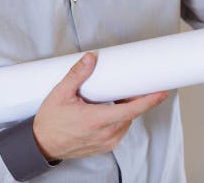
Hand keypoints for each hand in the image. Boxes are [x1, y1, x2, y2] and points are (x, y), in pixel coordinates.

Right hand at [32, 52, 168, 160]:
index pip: (131, 110)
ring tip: (115, 97)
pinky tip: (109, 110)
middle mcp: (105, 134)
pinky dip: (119, 119)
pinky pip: (119, 130)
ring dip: (126, 109)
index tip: (162, 92)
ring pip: (126, 122)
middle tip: (132, 85)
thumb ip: (77, 75)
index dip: (149, 100)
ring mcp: (106, 142)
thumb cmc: (50, 122)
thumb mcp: (60, 94)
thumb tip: (90, 58)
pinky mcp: (104, 146)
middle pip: (131, 114)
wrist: (41, 144)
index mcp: (97, 120)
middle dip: (135, 99)